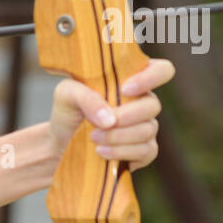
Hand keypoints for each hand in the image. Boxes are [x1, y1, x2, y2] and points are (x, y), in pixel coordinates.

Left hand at [47, 58, 175, 169]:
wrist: (61, 142)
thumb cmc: (69, 111)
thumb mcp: (67, 94)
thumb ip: (85, 97)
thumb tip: (109, 119)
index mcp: (131, 81)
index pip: (161, 70)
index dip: (151, 77)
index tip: (125, 89)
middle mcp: (143, 102)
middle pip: (153, 105)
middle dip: (125, 117)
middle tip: (98, 125)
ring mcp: (146, 127)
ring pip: (147, 130)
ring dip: (118, 136)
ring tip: (93, 138)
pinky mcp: (144, 151)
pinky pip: (146, 151)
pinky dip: (122, 152)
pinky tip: (101, 152)